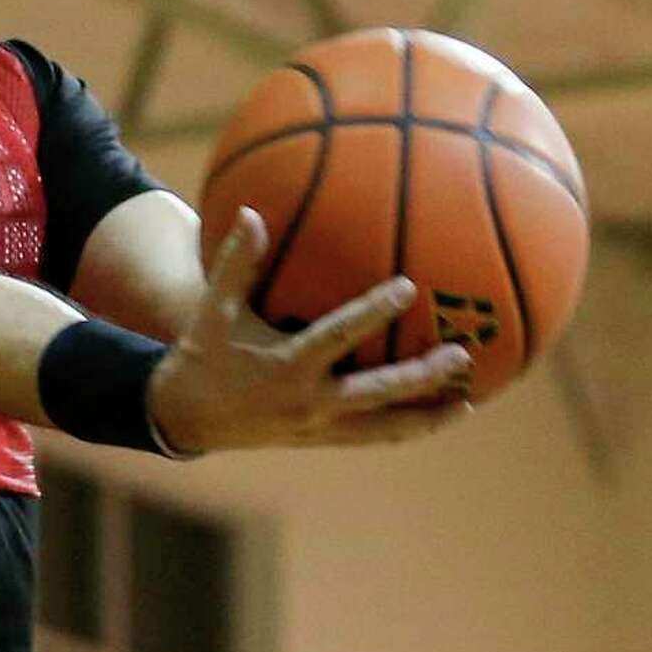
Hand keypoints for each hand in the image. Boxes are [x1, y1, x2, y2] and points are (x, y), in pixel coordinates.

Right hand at [148, 210, 473, 456]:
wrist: (185, 420)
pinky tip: (435, 415)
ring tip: (466, 404)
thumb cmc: (201, 358)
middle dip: (422, 378)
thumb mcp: (211, 314)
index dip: (372, 313)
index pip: (337, 338)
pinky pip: (373, 436)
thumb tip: (250, 212)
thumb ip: (234, 265)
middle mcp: (309, 403)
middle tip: (461, 355)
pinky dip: (405, 427)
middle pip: (378, 395)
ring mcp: (319, 428)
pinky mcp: (323, 439)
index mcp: (287, 368)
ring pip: (383, 429)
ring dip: (425, 418)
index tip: (408, 288)